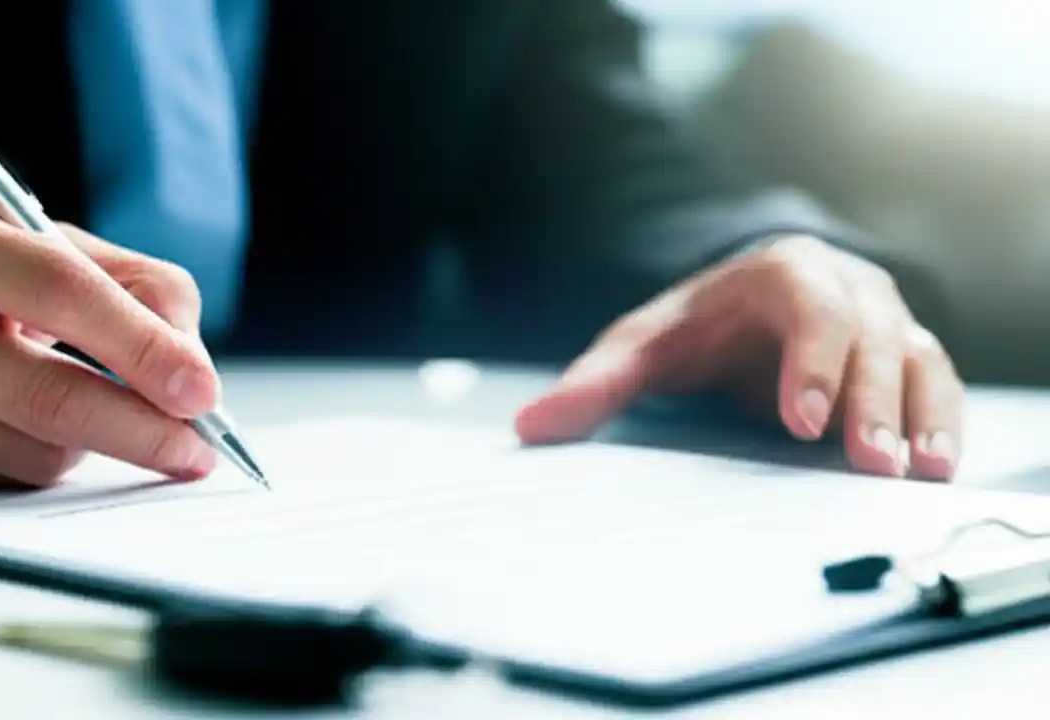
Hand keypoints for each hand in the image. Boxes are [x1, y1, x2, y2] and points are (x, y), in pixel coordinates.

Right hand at [0, 199, 219, 488]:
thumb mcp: (50, 254)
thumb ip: (141, 292)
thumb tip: (195, 373)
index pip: (63, 290)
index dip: (144, 347)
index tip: (203, 392)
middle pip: (48, 394)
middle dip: (143, 431)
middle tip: (196, 450)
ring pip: (32, 453)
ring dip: (88, 449)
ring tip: (79, 412)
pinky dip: (36, 468)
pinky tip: (15, 432)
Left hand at [515, 235, 962, 480]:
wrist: (739, 308)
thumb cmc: (694, 328)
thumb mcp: (642, 347)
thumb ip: (593, 383)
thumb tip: (529, 427)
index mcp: (782, 274)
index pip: (809, 307)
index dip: (813, 360)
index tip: (802, 420)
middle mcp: (846, 289)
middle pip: (871, 336)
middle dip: (870, 400)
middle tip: (866, 462)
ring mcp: (883, 322)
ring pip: (916, 359)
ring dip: (919, 415)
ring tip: (917, 472)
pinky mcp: (905, 356)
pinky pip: (936, 385)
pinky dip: (942, 422)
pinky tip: (938, 466)